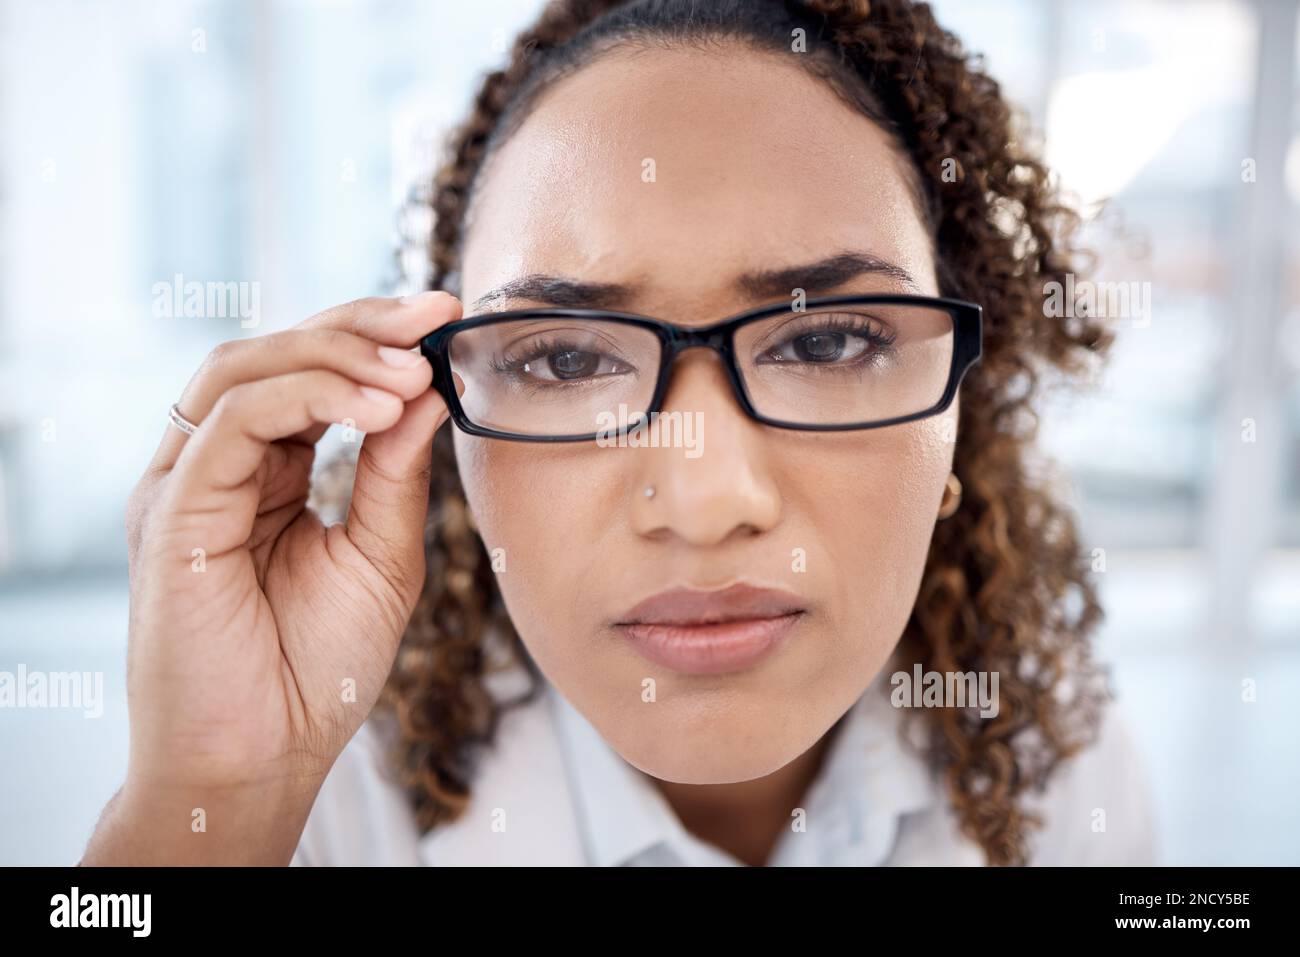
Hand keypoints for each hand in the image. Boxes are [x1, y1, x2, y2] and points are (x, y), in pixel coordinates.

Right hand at [84, 292, 461, 863]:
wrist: (266, 758)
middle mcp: (218, 466)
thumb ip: (394, 472)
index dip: (372, 335)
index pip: (309, 373)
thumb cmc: (316, 669)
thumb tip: (429, 390)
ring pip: (244, 370)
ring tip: (410, 371)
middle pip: (273, 352)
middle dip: (358, 324)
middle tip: (432, 316)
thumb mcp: (380, 555)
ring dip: (335, 355)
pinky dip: (307, 397)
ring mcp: (188, 484)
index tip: (444, 316)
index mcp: (265, 473)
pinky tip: (376, 409)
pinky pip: (233, 422)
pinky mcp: (173, 512)